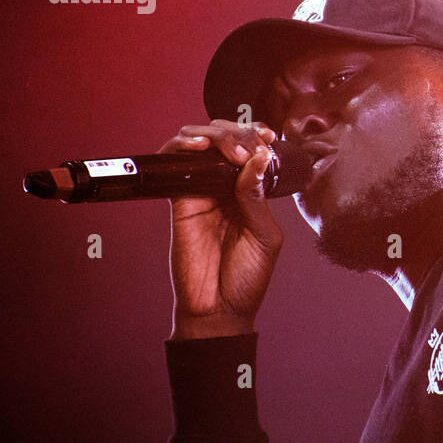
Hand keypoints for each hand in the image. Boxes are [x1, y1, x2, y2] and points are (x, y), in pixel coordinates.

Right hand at [158, 121, 283, 339]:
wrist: (219, 310)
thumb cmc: (247, 277)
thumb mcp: (265, 236)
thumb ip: (257, 197)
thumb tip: (257, 158)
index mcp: (252, 192)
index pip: (251, 149)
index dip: (257, 135)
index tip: (268, 136)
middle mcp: (225, 186)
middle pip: (225, 139)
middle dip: (237, 132)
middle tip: (248, 145)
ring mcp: (200, 191)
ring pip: (199, 144)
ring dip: (213, 134)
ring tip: (228, 148)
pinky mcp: (178, 200)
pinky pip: (173, 165)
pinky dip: (181, 147)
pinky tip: (197, 146)